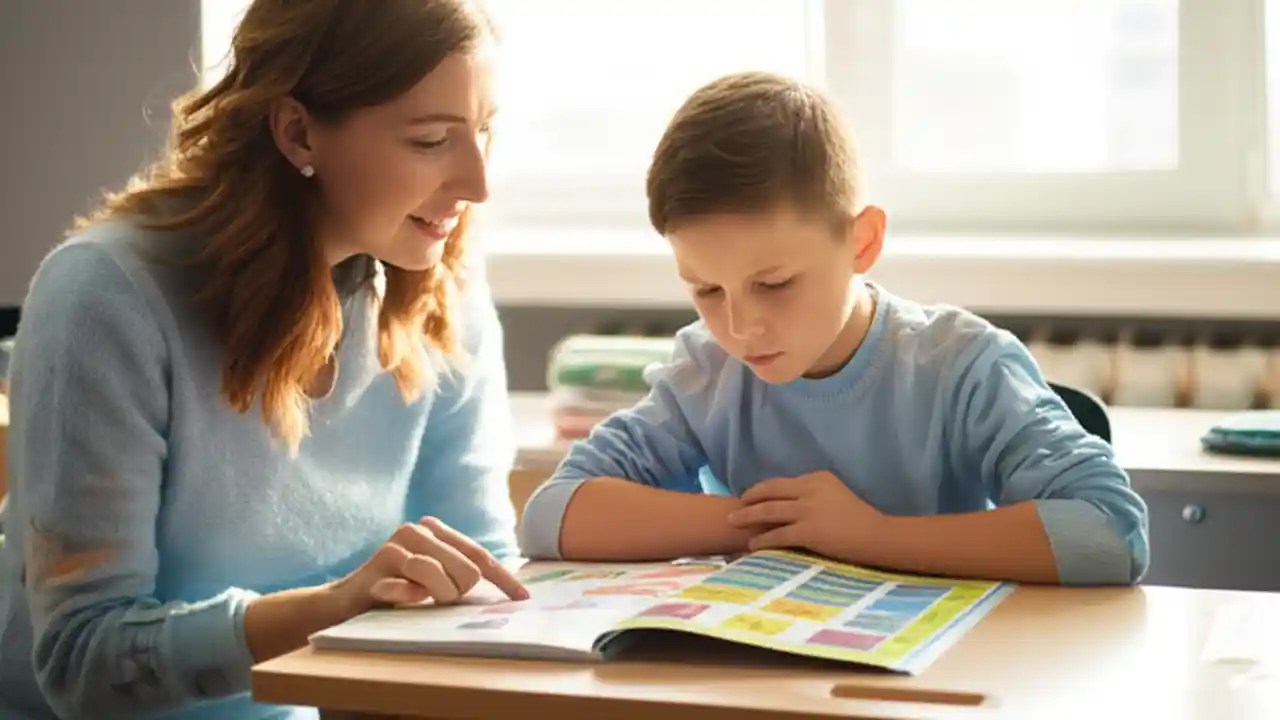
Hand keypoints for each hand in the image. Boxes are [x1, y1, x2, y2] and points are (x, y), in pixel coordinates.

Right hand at [329, 516, 527, 614]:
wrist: (345, 603)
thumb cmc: (397, 593)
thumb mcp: (434, 583)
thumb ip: (460, 576)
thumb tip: (509, 591)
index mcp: (437, 531)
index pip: (481, 556)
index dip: (504, 579)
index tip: (523, 597)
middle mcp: (419, 530)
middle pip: (468, 570)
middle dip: (458, 594)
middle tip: (434, 599)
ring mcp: (398, 543)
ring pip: (443, 577)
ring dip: (436, 598)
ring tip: (418, 599)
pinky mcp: (381, 562)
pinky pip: (412, 586)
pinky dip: (411, 597)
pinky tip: (403, 596)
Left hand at [727, 471, 886, 562]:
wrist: (876, 535)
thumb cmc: (858, 518)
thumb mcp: (835, 494)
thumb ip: (813, 493)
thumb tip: (790, 501)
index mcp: (817, 478)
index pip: (781, 482)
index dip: (762, 490)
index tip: (750, 497)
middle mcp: (810, 489)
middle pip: (770, 492)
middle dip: (749, 500)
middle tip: (734, 508)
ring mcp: (808, 510)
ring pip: (769, 511)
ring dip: (748, 517)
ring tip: (733, 523)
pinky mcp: (809, 531)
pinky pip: (778, 534)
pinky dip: (763, 539)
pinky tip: (753, 545)